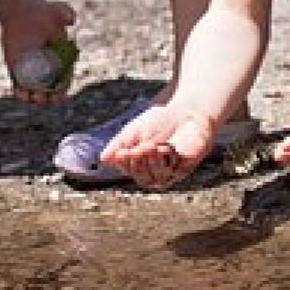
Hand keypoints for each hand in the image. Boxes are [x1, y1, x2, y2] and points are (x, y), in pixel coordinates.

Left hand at [1, 1, 76, 103]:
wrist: (24, 13)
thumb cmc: (45, 12)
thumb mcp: (57, 10)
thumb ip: (66, 13)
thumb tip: (72, 20)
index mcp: (63, 61)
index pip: (65, 80)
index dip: (64, 90)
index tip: (61, 96)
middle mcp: (49, 69)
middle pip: (50, 90)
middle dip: (48, 98)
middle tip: (43, 97)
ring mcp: (33, 71)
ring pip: (34, 90)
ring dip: (33, 98)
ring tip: (30, 97)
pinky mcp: (18, 69)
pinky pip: (19, 84)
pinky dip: (20, 91)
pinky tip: (19, 93)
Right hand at [99, 102, 214, 188]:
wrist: (186, 112)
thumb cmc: (160, 122)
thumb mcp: (135, 130)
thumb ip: (119, 144)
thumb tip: (102, 160)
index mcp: (140, 163)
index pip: (128, 169)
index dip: (125, 163)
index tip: (122, 152)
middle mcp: (154, 172)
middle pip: (141, 176)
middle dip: (138, 162)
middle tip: (139, 147)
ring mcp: (170, 172)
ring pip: (157, 177)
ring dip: (152, 161)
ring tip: (152, 145)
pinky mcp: (184, 169)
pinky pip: (173, 171)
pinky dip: (167, 159)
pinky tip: (165, 148)